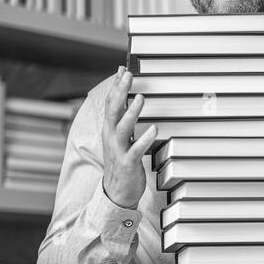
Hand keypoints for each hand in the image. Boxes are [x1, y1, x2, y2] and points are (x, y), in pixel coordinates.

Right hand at [100, 67, 156, 208]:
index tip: (122, 69)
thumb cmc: (122, 163)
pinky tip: (154, 129)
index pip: (110, 104)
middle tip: (129, 75)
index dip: (115, 86)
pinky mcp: (128, 164)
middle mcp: (111, 138)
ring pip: (122, 128)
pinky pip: (136, 150)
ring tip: (140, 98)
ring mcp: (119, 150)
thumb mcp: (120, 139)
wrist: (116, 193)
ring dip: (131, 112)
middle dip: (120, 91)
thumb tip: (128, 100)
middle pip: (113, 110)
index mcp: (110, 130)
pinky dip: (144, 139)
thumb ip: (124, 120)